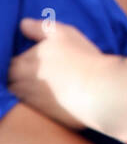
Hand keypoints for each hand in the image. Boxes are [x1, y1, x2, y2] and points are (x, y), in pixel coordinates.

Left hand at [8, 16, 108, 130]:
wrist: (100, 91)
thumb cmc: (80, 58)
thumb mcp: (62, 34)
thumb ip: (40, 28)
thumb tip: (23, 24)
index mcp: (21, 66)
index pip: (8, 64)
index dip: (16, 62)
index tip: (26, 59)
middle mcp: (23, 87)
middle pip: (12, 83)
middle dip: (19, 78)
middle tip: (36, 73)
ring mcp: (36, 105)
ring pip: (25, 97)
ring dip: (31, 92)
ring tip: (47, 86)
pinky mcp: (50, 118)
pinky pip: (41, 111)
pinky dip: (45, 105)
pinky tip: (59, 98)